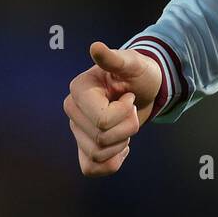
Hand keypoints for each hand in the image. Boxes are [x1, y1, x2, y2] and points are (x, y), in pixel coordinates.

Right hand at [64, 41, 162, 176]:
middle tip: (131, 109)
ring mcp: (76, 130)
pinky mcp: (84, 147)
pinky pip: (92, 169)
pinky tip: (122, 146)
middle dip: (127, 127)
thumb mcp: (133, 64)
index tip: (129, 97)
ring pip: (99, 155)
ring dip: (122, 142)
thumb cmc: (139, 73)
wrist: (144, 90)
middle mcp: (72, 110)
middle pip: (101, 139)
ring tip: (125, 122)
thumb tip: (96, 47)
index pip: (102, 121)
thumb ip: (114, 58)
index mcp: (79, 90)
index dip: (125, 113)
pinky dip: (112, 161)